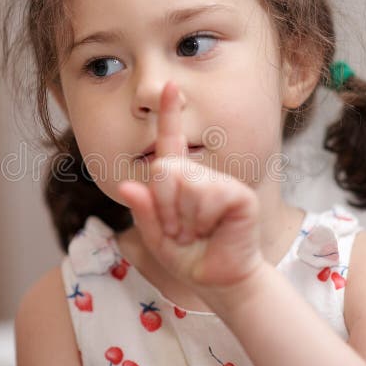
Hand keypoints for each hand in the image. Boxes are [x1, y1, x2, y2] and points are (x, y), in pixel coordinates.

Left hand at [117, 81, 264, 289]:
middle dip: (164, 207)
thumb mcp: (155, 236)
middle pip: (165, 170)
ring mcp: (220, 182)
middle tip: (180, 229)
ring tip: (197, 231)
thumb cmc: (189, 256)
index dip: (169, 113)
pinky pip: (207, 195)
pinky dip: (202, 219)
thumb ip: (142, 210)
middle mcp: (199, 174)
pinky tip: (213, 229)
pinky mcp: (238, 194)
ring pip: (185, 183)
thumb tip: (127, 186)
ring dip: (184, 218)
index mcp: (178, 179)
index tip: (169, 85)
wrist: (218, 280)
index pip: (170, 142)